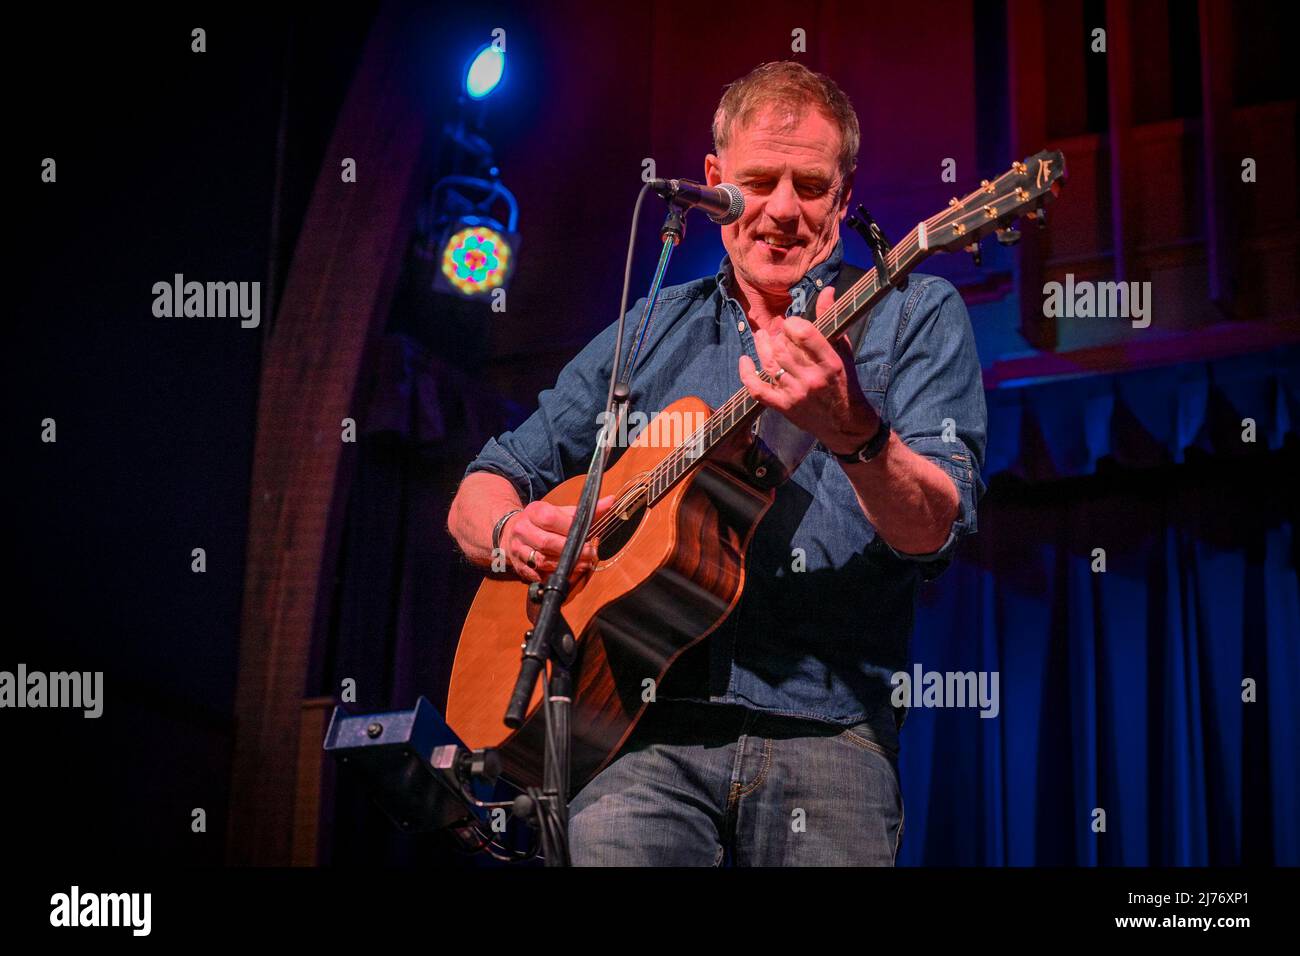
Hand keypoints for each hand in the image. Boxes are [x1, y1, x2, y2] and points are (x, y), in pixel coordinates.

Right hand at [502, 494, 615, 582]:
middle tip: (590, 555)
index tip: (587, 538)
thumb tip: (610, 502)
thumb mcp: (560, 512)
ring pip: (541, 561)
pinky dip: (551, 577)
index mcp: (534, 511)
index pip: (551, 519)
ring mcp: (518, 549)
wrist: (511, 532)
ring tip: (582, 566)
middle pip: (546, 543)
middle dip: (571, 551)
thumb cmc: (541, 523)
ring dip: (564, 566)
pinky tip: (565, 575)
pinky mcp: (518, 567)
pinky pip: (535, 575)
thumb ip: (585, 511)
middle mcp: (523, 529)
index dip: (570, 530)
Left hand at [737, 286, 879, 454]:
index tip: (792, 323)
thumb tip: (826, 290)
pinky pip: (758, 389)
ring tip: (761, 336)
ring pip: (769, 365)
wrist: (846, 424)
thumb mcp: (844, 351)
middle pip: (782, 348)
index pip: (803, 334)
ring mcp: (796, 394)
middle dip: (776, 335)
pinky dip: (746, 374)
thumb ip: (831, 321)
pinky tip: (744, 360)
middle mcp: (812, 379)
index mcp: (830, 363)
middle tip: (776, 330)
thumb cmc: (846, 383)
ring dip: (761, 347)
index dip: (792, 324)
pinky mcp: (784, 407)